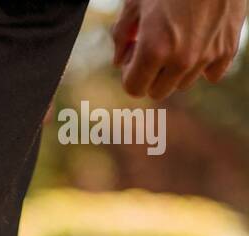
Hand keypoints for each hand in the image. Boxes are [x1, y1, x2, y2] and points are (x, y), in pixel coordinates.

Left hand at [113, 0, 245, 98]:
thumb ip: (122, 33)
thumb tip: (119, 61)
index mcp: (154, 49)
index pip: (133, 88)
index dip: (130, 72)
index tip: (135, 52)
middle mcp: (181, 60)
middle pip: (158, 91)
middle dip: (152, 73)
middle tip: (155, 44)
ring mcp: (207, 57)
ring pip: (183, 83)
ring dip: (177, 67)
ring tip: (180, 34)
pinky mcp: (227, 50)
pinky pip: (211, 74)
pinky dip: (204, 63)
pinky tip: (200, 39)